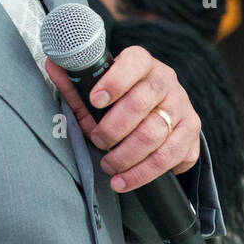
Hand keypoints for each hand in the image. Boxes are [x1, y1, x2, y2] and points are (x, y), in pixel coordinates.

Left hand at [45, 45, 200, 193]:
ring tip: (108, 165)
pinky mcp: (191, 133)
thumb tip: (53, 65)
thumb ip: (76, 84)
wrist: (161, 114)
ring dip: (125, 155)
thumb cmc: (122, 101)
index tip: (95, 100)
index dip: (114, 81)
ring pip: (153, 134)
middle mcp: (166, 81)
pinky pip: (168, 157)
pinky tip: (123, 180)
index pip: (134, 62)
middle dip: (113, 129)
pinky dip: (141, 174)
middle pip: (140, 103)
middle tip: (98, 141)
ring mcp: (182, 107)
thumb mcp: (98, 93)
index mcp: (143, 63)